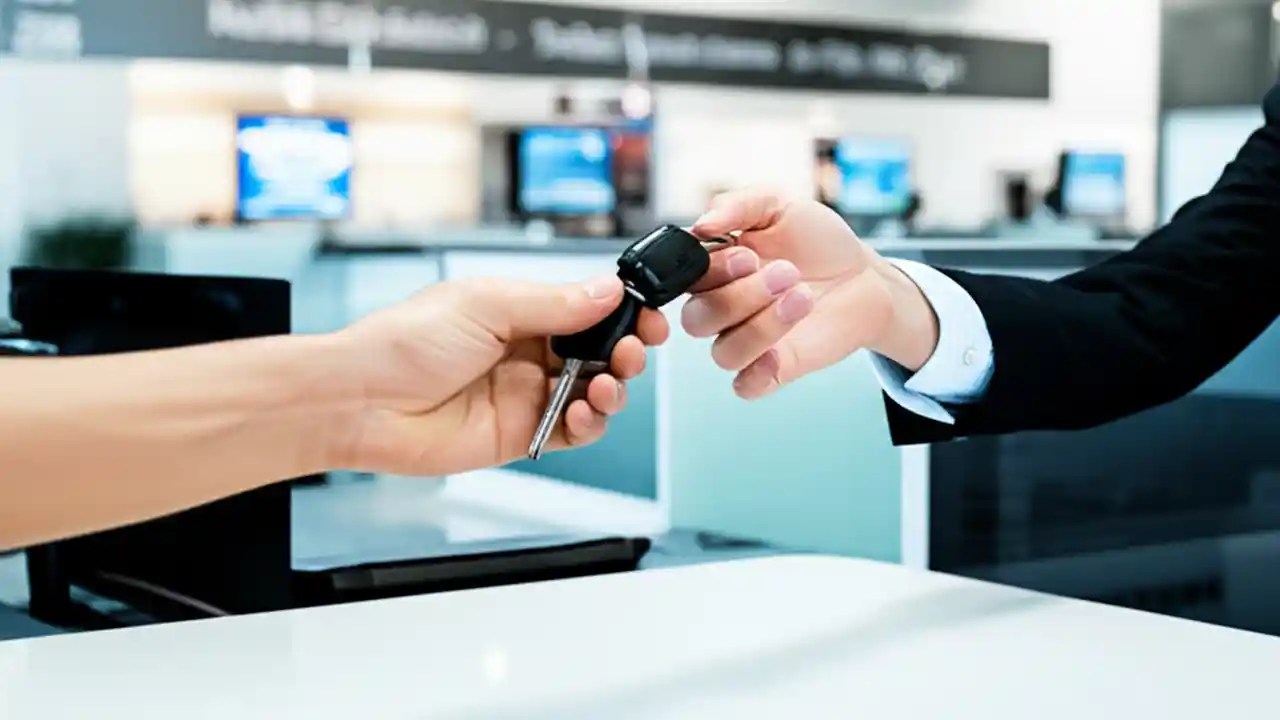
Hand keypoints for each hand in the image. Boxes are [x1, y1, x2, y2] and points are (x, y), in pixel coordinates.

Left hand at [329, 276, 668, 475]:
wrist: (362, 402)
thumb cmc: (404, 344)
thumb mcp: (487, 304)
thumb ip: (554, 302)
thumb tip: (608, 290)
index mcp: (518, 310)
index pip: (587, 308)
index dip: (621, 312)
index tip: (645, 314)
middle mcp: (527, 351)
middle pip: (600, 351)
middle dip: (626, 349)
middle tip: (632, 349)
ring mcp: (526, 394)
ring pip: (595, 392)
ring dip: (615, 387)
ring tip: (608, 383)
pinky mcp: (522, 434)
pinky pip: (574, 431)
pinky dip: (592, 422)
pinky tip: (588, 411)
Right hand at [684, 190, 938, 398]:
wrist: (863, 274)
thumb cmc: (817, 240)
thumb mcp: (780, 204)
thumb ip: (738, 205)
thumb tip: (702, 225)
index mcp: (714, 269)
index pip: (686, 280)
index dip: (712, 270)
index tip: (748, 253)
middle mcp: (723, 308)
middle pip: (698, 319)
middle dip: (740, 296)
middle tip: (786, 272)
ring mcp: (747, 340)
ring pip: (724, 352)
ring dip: (762, 326)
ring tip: (802, 296)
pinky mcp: (774, 367)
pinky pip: (746, 386)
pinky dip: (757, 373)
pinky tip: (781, 350)